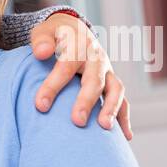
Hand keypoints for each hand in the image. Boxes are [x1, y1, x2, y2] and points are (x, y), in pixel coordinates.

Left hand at [29, 12, 131, 140]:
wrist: (72, 29)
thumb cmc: (53, 35)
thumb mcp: (44, 31)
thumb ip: (41, 41)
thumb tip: (42, 53)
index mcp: (78, 46)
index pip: (65, 67)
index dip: (53, 86)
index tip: (40, 106)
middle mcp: (96, 59)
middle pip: (94, 81)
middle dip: (87, 101)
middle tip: (77, 122)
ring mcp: (107, 72)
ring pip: (116, 90)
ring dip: (112, 109)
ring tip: (104, 128)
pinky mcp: (111, 83)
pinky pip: (123, 100)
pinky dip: (125, 117)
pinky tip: (126, 137)